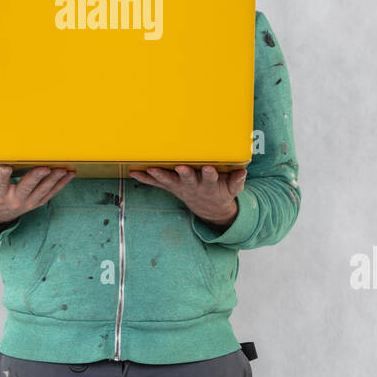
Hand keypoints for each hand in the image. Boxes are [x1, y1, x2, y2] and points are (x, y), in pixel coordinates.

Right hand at [0, 153, 73, 226]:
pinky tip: (69, 174)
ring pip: (42, 191)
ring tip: (63, 169)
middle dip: (36, 177)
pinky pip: (51, 193)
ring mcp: (28, 202)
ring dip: (54, 180)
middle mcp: (14, 200)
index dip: (2, 176)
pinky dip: (61, 184)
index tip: (6, 168)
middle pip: (26, 188)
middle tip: (45, 168)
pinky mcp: (38, 202)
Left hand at [128, 165, 245, 224]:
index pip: (211, 178)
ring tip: (151, 169)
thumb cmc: (221, 191)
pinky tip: (134, 172)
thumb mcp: (232, 189)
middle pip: (188, 180)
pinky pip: (157, 184)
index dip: (209, 174)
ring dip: (160, 176)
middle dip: (184, 174)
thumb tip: (243, 172)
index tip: (208, 168)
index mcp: (210, 185)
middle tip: (180, 167)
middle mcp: (193, 186)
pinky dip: (145, 179)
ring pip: (169, 182)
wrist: (210, 209)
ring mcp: (180, 187)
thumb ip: (237, 181)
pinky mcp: (171, 187)